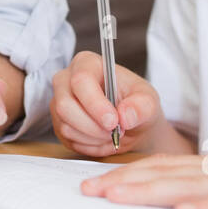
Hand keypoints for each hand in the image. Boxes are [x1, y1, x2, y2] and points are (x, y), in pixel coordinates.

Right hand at [50, 51, 165, 155]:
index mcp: (87, 63)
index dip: (95, 104)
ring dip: (93, 137)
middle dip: (93, 126)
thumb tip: (125, 115)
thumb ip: (141, 106)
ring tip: (112, 134)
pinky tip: (102, 138)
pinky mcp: (58, 123)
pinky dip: (89, 145)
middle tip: (115, 131)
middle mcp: (66, 80)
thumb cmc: (136, 104)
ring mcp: (58, 102)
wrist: (131, 124)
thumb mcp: (148, 101)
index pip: (81, 80)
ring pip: (66, 126)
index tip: (113, 121)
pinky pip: (67, 139)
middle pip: (65, 105)